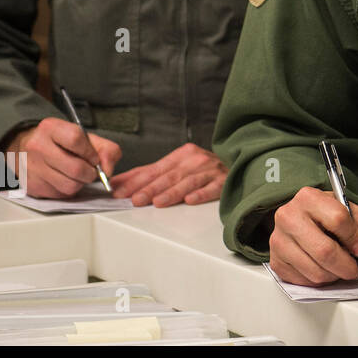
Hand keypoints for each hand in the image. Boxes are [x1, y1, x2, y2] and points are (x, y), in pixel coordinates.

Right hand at [5, 117, 120, 198]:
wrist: (23, 149)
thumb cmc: (59, 143)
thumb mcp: (83, 137)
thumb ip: (105, 149)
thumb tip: (108, 170)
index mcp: (51, 128)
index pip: (76, 139)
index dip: (91, 153)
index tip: (94, 158)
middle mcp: (37, 146)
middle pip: (76, 168)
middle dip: (90, 173)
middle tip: (90, 170)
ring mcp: (32, 168)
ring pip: (69, 186)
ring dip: (79, 183)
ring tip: (76, 174)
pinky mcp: (31, 186)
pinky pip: (59, 194)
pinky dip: (67, 190)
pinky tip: (62, 179)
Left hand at [109, 142, 225, 206]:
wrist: (238, 164)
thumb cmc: (203, 169)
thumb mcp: (176, 166)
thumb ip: (149, 174)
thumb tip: (119, 183)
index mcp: (182, 154)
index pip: (154, 169)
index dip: (135, 180)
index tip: (119, 191)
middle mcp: (195, 160)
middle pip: (169, 176)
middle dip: (150, 188)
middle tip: (135, 199)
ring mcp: (211, 170)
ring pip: (188, 182)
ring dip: (172, 192)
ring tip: (157, 202)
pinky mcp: (224, 181)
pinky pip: (212, 188)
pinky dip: (201, 193)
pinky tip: (190, 199)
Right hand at [267, 186, 357, 286]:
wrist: (311, 221)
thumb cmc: (336, 220)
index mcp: (310, 198)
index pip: (337, 219)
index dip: (355, 239)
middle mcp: (289, 216)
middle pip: (324, 250)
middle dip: (347, 266)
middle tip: (355, 269)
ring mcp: (279, 240)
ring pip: (314, 271)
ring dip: (335, 276)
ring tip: (340, 267)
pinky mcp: (276, 262)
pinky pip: (304, 281)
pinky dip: (320, 281)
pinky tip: (324, 268)